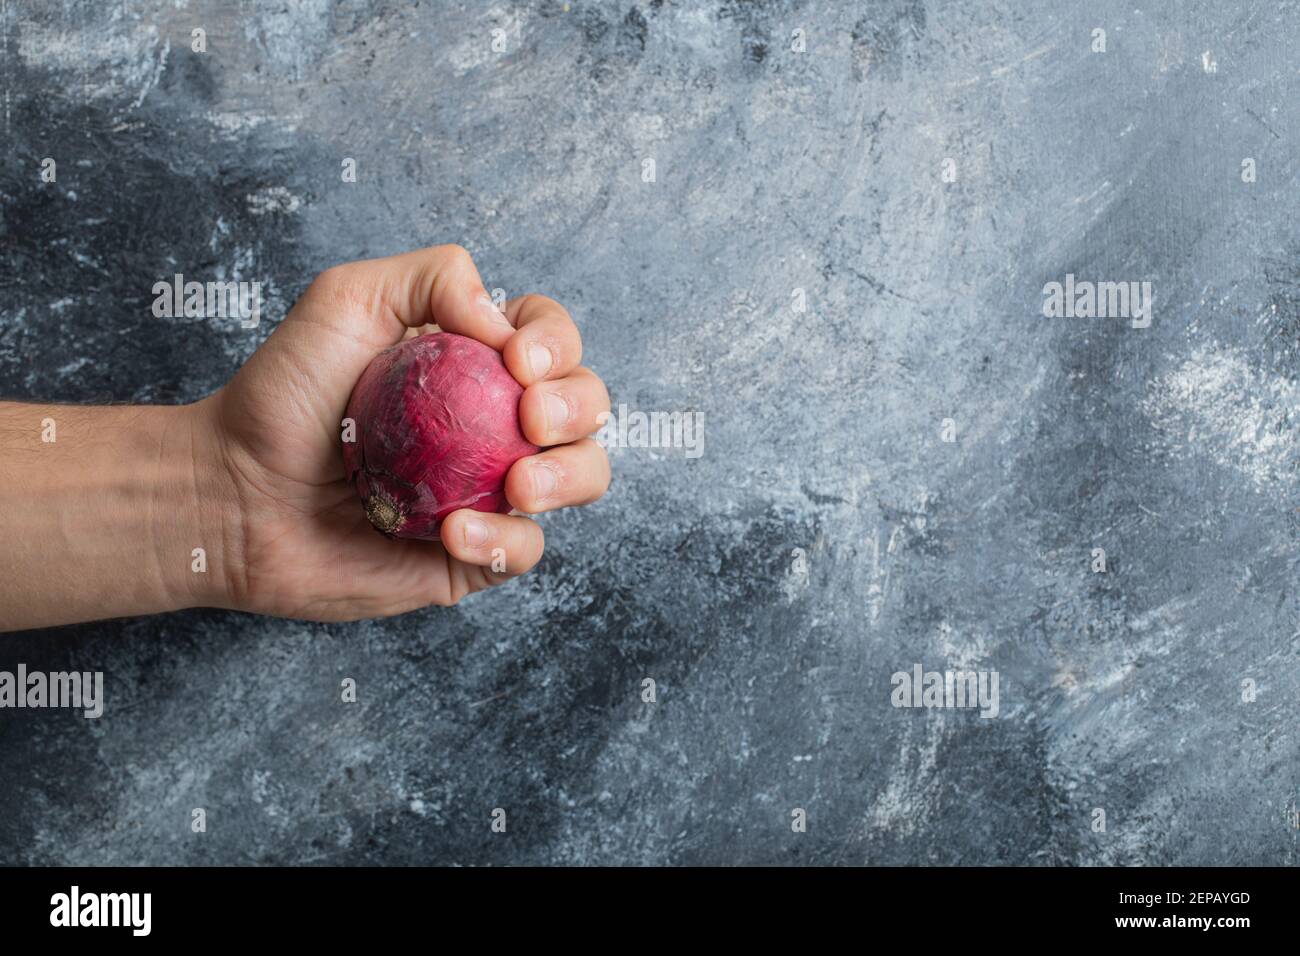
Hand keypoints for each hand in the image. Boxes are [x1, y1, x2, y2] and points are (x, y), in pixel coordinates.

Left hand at [194, 245, 610, 620]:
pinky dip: (504, 538)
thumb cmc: (283, 394)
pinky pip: (526, 549)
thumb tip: (505, 325)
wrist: (233, 491)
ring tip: (518, 485)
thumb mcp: (348, 296)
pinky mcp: (473, 554)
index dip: (556, 345)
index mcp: (477, 362)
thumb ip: (435, 276)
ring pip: (583, 477)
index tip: (516, 361)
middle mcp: (496, 423)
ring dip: (568, 476)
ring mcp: (490, 489)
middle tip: (530, 419)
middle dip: (577, 408)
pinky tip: (454, 531)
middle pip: (586, 407)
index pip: (554, 342)